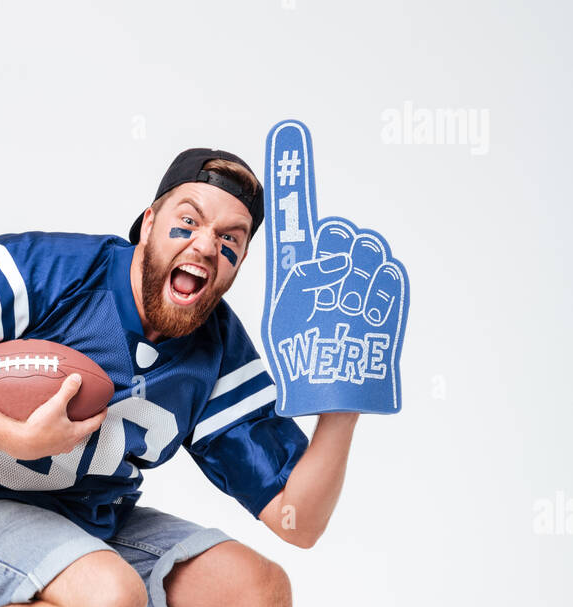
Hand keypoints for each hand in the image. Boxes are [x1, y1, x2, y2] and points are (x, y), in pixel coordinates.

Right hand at [4, 374, 107, 459]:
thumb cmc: (38, 430)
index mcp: (75, 433)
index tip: (104, 410)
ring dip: (72, 430)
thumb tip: (76, 379)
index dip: (101, 415)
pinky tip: (51, 427)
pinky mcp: (48, 449)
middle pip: (84, 432)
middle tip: (88, 415)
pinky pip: (58, 441)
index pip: (94, 423)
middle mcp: (69, 442)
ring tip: (69, 421)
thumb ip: (67, 391)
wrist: (21, 443)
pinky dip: (59, 434)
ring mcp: (59, 448)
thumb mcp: (55, 405)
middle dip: (87, 423)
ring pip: (71, 439)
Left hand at [261, 120, 408, 415]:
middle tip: (328, 286)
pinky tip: (366, 311)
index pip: (296, 219)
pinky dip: (379, 293)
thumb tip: (329, 258)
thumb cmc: (301, 363)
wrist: (328, 400)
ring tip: (343, 312)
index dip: (293, 183)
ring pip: (366, 253)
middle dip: (335, 254)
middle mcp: (330, 271)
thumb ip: (300, 282)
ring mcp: (360, 285)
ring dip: (354, 280)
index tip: (289, 138)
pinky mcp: (385, 303)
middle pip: (339, 233)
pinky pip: (390, 279)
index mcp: (298, 272)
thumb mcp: (284, 321)